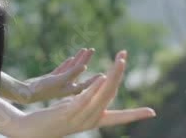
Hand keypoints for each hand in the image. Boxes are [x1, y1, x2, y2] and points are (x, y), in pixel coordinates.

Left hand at [9, 51, 155, 137]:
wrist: (32, 130)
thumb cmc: (54, 118)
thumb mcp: (75, 107)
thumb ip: (89, 99)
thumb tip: (100, 87)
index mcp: (94, 121)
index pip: (120, 118)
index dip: (136, 115)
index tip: (152, 112)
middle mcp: (91, 121)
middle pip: (111, 95)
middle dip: (118, 74)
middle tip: (124, 55)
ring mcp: (80, 118)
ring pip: (102, 95)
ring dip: (111, 76)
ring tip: (119, 60)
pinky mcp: (68, 113)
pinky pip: (85, 99)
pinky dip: (95, 88)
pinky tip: (101, 77)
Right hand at [24, 48, 100, 102]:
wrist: (25, 92)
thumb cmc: (41, 89)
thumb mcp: (58, 80)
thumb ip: (71, 73)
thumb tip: (84, 67)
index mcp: (70, 89)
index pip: (86, 84)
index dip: (94, 79)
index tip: (103, 74)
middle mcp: (66, 86)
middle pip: (79, 72)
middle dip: (85, 61)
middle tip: (92, 49)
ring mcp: (58, 82)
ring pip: (71, 69)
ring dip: (77, 59)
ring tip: (84, 49)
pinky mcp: (50, 79)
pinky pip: (62, 69)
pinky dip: (67, 64)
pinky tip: (71, 58)